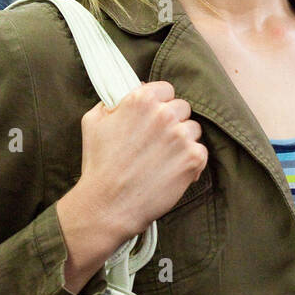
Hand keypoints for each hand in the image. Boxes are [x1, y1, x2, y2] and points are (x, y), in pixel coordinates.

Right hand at [57, 80, 207, 291]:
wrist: (108, 205)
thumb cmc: (98, 165)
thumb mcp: (93, 122)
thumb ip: (111, 102)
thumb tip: (124, 94)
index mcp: (141, 100)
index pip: (166, 89)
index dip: (160, 104)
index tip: (153, 118)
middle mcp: (164, 114)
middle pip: (182, 108)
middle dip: (172, 122)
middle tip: (157, 142)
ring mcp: (180, 135)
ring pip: (193, 129)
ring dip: (183, 141)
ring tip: (163, 159)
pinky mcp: (192, 157)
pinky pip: (200, 151)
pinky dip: (191, 162)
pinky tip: (173, 172)